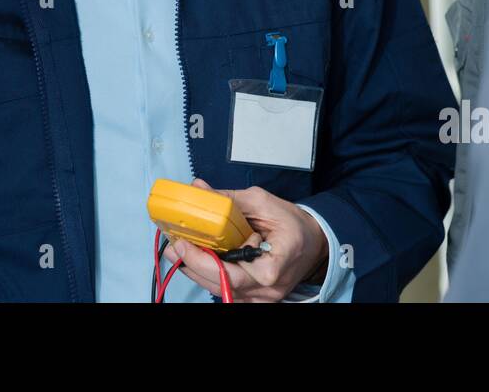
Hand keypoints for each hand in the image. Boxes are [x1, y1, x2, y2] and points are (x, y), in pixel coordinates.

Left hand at [160, 178, 328, 302]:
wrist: (315, 242)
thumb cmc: (294, 224)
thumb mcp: (263, 203)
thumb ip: (229, 199)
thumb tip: (198, 190)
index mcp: (272, 268)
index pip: (230, 273)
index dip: (202, 261)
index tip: (183, 243)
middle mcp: (265, 290)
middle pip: (221, 284)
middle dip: (192, 265)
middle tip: (173, 245)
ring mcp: (260, 298)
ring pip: (221, 289)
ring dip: (197, 270)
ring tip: (179, 250)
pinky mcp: (255, 297)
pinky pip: (227, 289)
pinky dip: (210, 275)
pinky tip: (198, 259)